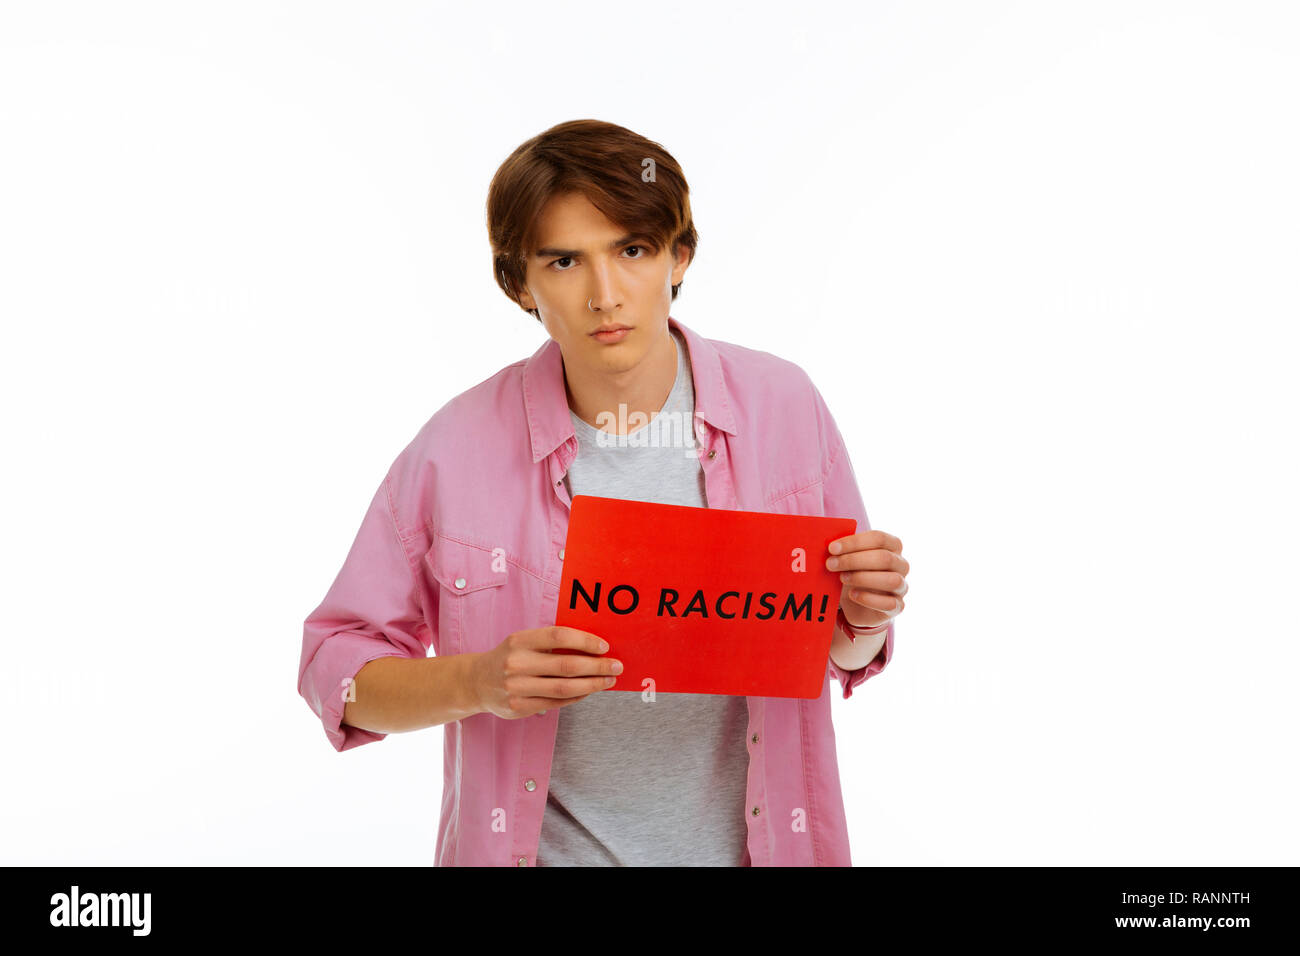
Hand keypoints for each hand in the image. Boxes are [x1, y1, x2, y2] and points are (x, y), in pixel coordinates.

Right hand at [468, 626, 622, 719]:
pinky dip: (577, 697)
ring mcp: (517, 688)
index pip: (559, 636)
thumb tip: (592, 647)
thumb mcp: (522, 642)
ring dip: (592, 684)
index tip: (604, 646)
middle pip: (566, 666)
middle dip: (597, 666)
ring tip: (608, 680)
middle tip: (616, 666)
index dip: (585, 641)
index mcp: (520, 641)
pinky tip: (589, 691)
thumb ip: (550, 643)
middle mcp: (517, 664)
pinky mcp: (520, 708)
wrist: (476, 682)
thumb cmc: (509, 657)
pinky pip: (556, 703)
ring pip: (564, 688)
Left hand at [826, 530, 907, 630]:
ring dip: (863, 578)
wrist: (858, 603)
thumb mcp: (849, 558)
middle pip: (884, 558)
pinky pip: (889, 603)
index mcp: (892, 545)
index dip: (854, 542)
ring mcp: (902, 586)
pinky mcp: (897, 606)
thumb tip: (828, 544)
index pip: (878, 538)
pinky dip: (869, 599)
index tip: (832, 548)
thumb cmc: (854, 572)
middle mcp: (901, 564)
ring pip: (891, 580)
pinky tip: (852, 595)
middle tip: (830, 564)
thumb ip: (843, 549)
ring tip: (842, 579)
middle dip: (854, 560)